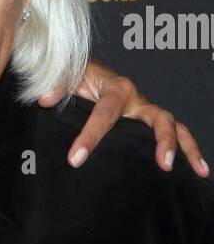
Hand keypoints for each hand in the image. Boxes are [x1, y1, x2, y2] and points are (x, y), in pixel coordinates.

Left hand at [41, 58, 209, 175]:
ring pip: (174, 127)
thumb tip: (46, 99)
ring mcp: (145, 111)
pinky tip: (197, 171)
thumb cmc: (76, 76)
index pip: (105, 114)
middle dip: (163, 140)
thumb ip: (55, 87)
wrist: (86, 73)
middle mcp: (136, 99)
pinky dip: (187, 149)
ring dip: (186, 148)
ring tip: (198, 170)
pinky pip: (173, 133)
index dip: (91, 137)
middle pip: (159, 118)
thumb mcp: (63, 78)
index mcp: (116, 87)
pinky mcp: (147, 121)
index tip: (76, 159)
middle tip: (163, 164)